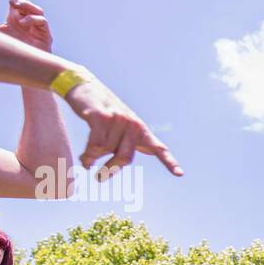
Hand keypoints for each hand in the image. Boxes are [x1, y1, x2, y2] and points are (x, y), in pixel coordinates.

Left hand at [0, 0, 51, 51]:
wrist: (24, 68)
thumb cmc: (13, 52)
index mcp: (17, 18)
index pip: (16, 0)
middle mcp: (28, 20)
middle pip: (26, 1)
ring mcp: (38, 27)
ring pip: (36, 9)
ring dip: (25, 4)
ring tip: (14, 4)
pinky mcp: (46, 34)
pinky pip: (42, 21)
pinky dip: (33, 19)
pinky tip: (23, 23)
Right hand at [63, 78, 182, 179]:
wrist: (84, 86)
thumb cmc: (103, 111)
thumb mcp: (121, 125)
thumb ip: (129, 141)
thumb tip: (133, 158)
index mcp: (140, 129)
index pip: (158, 148)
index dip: (169, 162)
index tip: (180, 174)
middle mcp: (133, 124)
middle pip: (125, 158)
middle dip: (110, 169)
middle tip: (101, 178)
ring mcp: (118, 119)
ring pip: (105, 151)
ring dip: (93, 158)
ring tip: (87, 160)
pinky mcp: (101, 117)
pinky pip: (96, 145)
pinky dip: (88, 155)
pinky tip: (84, 159)